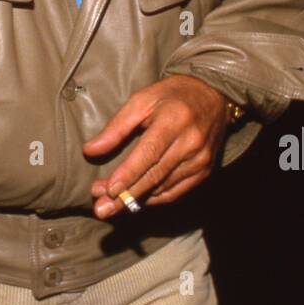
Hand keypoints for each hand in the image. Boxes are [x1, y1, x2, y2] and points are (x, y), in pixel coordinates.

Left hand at [83, 74, 229, 217]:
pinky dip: (154, 198)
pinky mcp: (205, 171)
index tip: (109, 190)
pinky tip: (136, 200)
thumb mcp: (142, 100)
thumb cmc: (171, 96)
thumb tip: (90, 151)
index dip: (128, 174)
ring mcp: (201, 160)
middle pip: (155, 175)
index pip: (149, 153)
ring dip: (136, 198)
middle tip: (102, 208)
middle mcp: (191, 142)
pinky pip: (175, 192)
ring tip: (112, 205)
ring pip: (163, 188)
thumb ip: (117, 127)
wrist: (213, 96)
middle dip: (126, 194)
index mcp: (174, 120)